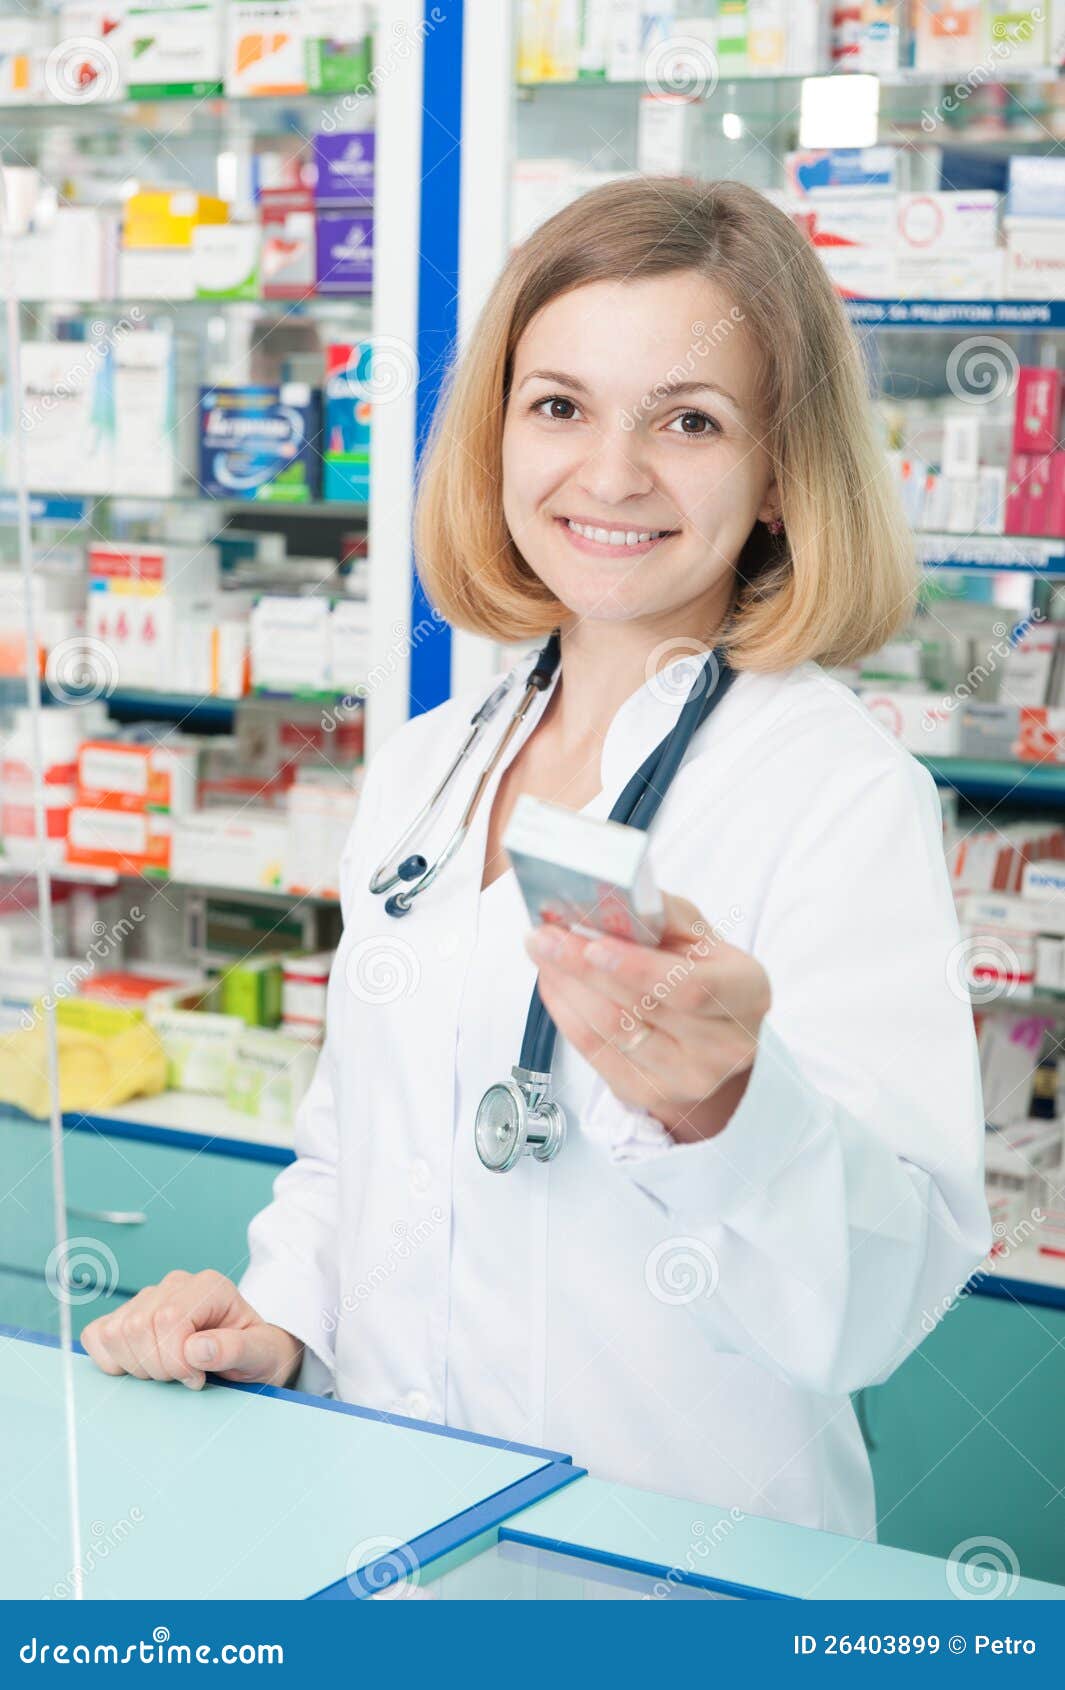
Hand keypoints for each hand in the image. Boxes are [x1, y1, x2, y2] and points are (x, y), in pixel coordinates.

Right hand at [81, 1269, 303, 1390]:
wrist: (250, 1354)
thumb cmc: (256, 1352)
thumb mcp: (260, 1354)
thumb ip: (235, 1349)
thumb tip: (197, 1348)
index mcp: (208, 1287)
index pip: (168, 1318)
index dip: (175, 1359)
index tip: (197, 1379)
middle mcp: (175, 1285)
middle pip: (138, 1327)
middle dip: (157, 1366)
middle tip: (184, 1378)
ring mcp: (148, 1299)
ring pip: (115, 1332)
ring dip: (137, 1365)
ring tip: (167, 1372)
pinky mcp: (126, 1317)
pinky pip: (97, 1334)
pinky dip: (110, 1359)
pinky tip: (140, 1367)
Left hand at [525, 893, 770, 1143]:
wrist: (714, 1038)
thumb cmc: (705, 973)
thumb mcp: (700, 936)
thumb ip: (662, 913)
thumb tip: (609, 896)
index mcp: (747, 994)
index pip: (692, 988)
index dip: (638, 968)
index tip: (593, 944)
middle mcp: (724, 1046)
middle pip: (640, 1008)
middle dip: (582, 967)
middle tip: (545, 935)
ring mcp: (686, 1078)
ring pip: (610, 1031)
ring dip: (566, 987)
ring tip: (543, 952)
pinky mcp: (649, 1094)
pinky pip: (594, 1052)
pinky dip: (565, 1013)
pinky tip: (553, 983)